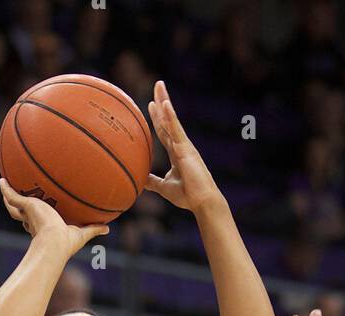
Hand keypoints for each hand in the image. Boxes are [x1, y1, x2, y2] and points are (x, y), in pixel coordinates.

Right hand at [0, 178, 108, 256]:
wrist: (55, 243)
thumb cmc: (67, 243)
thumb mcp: (82, 233)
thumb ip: (93, 229)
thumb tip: (109, 229)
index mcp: (43, 229)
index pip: (36, 225)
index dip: (34, 221)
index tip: (38, 217)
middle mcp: (33, 222)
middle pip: (22, 215)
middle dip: (20, 210)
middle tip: (20, 202)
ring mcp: (28, 214)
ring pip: (13, 206)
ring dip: (8, 197)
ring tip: (4, 186)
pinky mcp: (26, 206)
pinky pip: (12, 196)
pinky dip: (5, 189)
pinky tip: (1, 180)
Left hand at [146, 79, 221, 212]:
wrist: (203, 202)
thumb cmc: (188, 196)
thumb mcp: (165, 187)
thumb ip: (153, 181)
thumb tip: (141, 180)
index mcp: (176, 153)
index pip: (164, 131)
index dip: (158, 117)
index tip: (151, 104)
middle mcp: (180, 145)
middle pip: (168, 119)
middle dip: (162, 102)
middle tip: (157, 85)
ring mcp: (184, 145)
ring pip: (171, 119)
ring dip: (165, 101)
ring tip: (159, 85)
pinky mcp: (186, 148)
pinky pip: (176, 129)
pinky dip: (170, 116)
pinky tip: (165, 104)